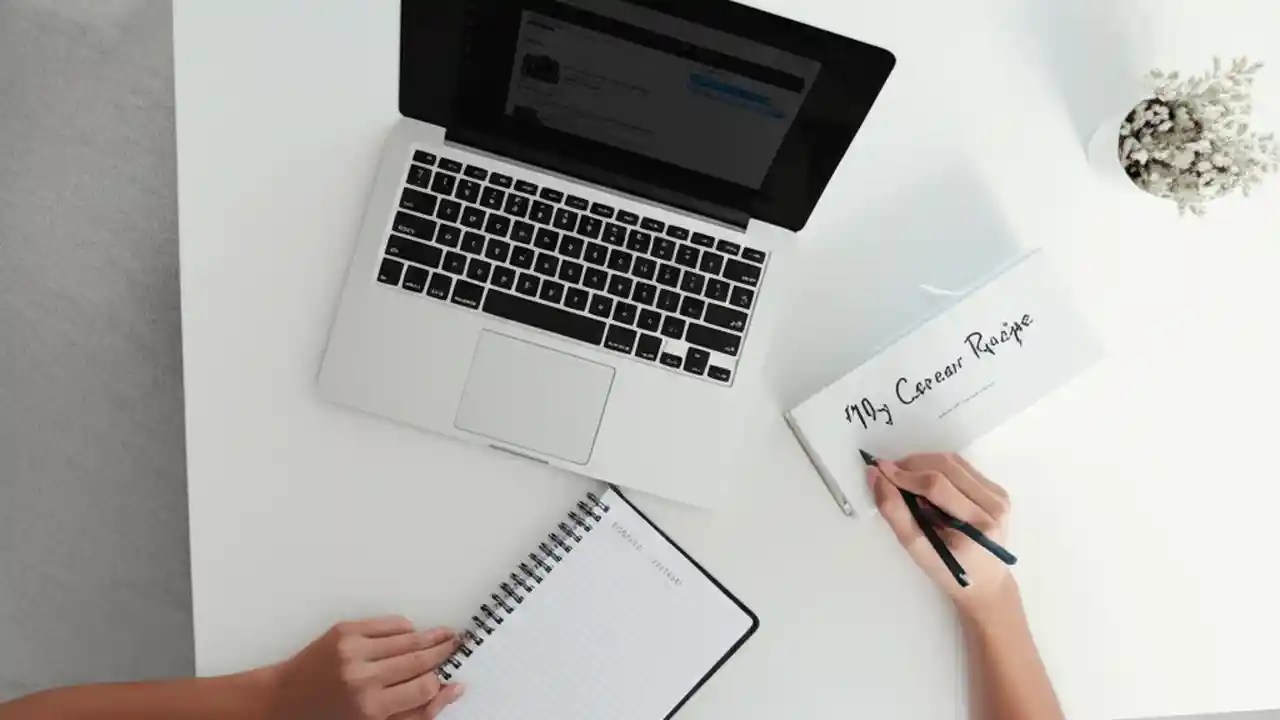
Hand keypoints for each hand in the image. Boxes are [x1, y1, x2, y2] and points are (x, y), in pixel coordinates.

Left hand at [266, 616, 464, 719]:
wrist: (283, 701)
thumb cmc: (327, 719)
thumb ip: (416, 714)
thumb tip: (452, 690)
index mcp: (370, 708)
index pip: (424, 687)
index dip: (441, 679)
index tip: (452, 673)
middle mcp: (362, 677)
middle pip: (419, 659)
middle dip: (442, 651)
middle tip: (457, 644)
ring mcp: (352, 650)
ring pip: (408, 637)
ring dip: (429, 636)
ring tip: (444, 635)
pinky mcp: (344, 631)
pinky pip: (389, 624)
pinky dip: (404, 628)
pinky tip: (411, 633)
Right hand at [868, 453, 1014, 618]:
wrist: (986, 583)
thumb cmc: (950, 572)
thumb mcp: (918, 551)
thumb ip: (896, 514)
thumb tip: (876, 477)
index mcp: (978, 525)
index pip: (937, 486)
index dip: (905, 475)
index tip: (878, 469)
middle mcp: (994, 505)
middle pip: (946, 467)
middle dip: (911, 465)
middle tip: (888, 473)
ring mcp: (999, 496)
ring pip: (953, 462)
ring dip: (923, 463)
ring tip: (903, 476)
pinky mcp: (997, 490)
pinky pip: (962, 467)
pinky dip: (938, 467)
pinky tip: (924, 481)